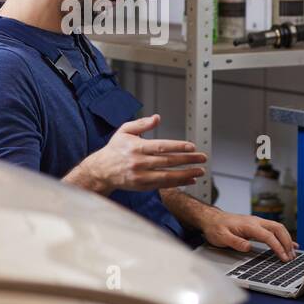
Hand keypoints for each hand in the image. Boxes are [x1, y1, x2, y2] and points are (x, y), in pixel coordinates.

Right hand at [70, 114, 205, 194]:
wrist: (101, 170)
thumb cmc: (114, 149)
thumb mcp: (124, 131)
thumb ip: (141, 124)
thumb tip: (157, 118)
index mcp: (136, 147)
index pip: (161, 147)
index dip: (178, 147)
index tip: (192, 146)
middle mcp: (139, 162)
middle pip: (168, 161)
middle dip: (188, 160)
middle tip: (202, 158)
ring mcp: (140, 176)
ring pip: (168, 176)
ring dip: (186, 174)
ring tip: (200, 171)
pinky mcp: (142, 186)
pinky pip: (163, 185)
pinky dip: (178, 183)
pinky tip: (189, 180)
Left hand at [201, 210, 296, 262]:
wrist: (212, 219)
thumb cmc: (216, 228)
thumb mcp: (221, 237)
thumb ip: (235, 242)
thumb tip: (248, 247)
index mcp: (249, 225)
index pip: (268, 236)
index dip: (278, 247)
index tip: (283, 257)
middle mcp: (256, 222)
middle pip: (278, 229)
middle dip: (287, 243)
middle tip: (291, 257)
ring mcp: (257, 222)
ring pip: (278, 228)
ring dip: (287, 239)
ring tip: (293, 253)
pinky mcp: (257, 225)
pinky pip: (274, 229)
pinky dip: (284, 236)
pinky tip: (290, 244)